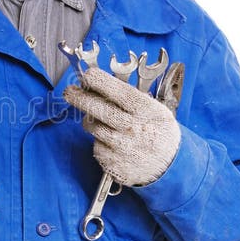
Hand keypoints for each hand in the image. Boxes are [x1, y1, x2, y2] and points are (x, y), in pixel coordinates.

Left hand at [64, 67, 180, 185]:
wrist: (170, 166)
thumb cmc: (159, 132)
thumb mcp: (155, 110)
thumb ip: (132, 98)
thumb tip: (102, 84)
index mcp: (146, 112)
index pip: (120, 92)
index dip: (101, 82)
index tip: (87, 74)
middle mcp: (134, 129)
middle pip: (100, 110)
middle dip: (81, 98)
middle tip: (69, 91)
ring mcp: (122, 148)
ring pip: (94, 128)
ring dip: (91, 121)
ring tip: (98, 119)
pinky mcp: (113, 164)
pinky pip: (97, 146)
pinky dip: (99, 141)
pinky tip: (112, 141)